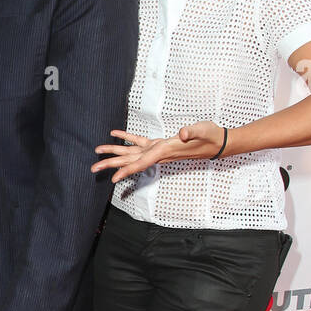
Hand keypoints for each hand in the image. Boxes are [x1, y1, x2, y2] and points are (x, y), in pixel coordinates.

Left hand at [91, 124, 226, 181]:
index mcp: (165, 151)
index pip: (142, 163)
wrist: (218, 142)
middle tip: (93, 169)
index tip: (113, 179)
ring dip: (114, 152)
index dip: (127, 171)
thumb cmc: (211, 136)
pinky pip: (139, 141)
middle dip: (111, 165)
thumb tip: (183, 134)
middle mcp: (158, 153)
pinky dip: (126, 137)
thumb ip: (192, 132)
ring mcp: (158, 149)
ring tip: (97, 152)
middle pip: (130, 161)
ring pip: (131, 152)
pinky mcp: (160, 143)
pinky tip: (114, 134)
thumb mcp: (203, 131)